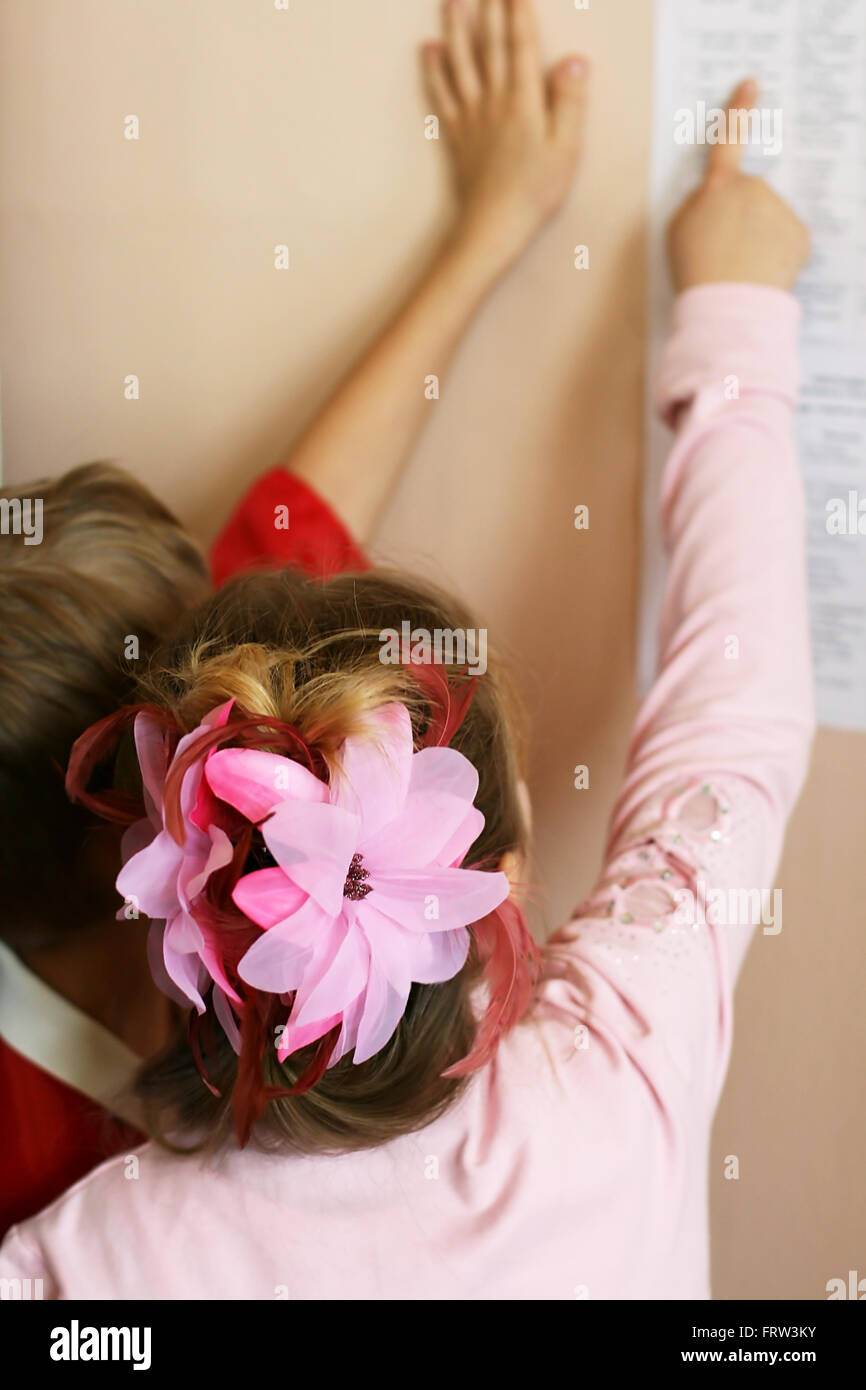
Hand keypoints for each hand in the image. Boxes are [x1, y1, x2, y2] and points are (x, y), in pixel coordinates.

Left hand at [423, 0, 588, 279]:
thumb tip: (575, 60)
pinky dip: (433, 70)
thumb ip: (570, 102)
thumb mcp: (566, 149)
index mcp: (524, 101)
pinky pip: (441, 95)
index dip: (519, 10)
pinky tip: (428, 48)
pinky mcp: (456, 134)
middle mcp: (494, 100)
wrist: (493, 225)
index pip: (522, 44)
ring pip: (461, 62)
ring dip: (456, 27)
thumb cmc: (536, 191)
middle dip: (489, 7)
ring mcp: (471, 116)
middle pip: (489, 44)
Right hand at [667, 79, 809, 291]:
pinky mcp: (799, 235)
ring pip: (768, 220)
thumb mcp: (677, 230)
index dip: (738, 110)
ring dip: (757, 239)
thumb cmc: (696, 271)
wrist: (727, 306)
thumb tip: (716, 200)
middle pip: (747, 196)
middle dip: (738, 218)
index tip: (750, 85)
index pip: (727, 138)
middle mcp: (753, 189)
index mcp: (718, 186)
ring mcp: (780, 210)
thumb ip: (697, 204)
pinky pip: (785, 241)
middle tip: (722, 252)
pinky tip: (760, 273)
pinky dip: (775, 256)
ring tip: (739, 268)